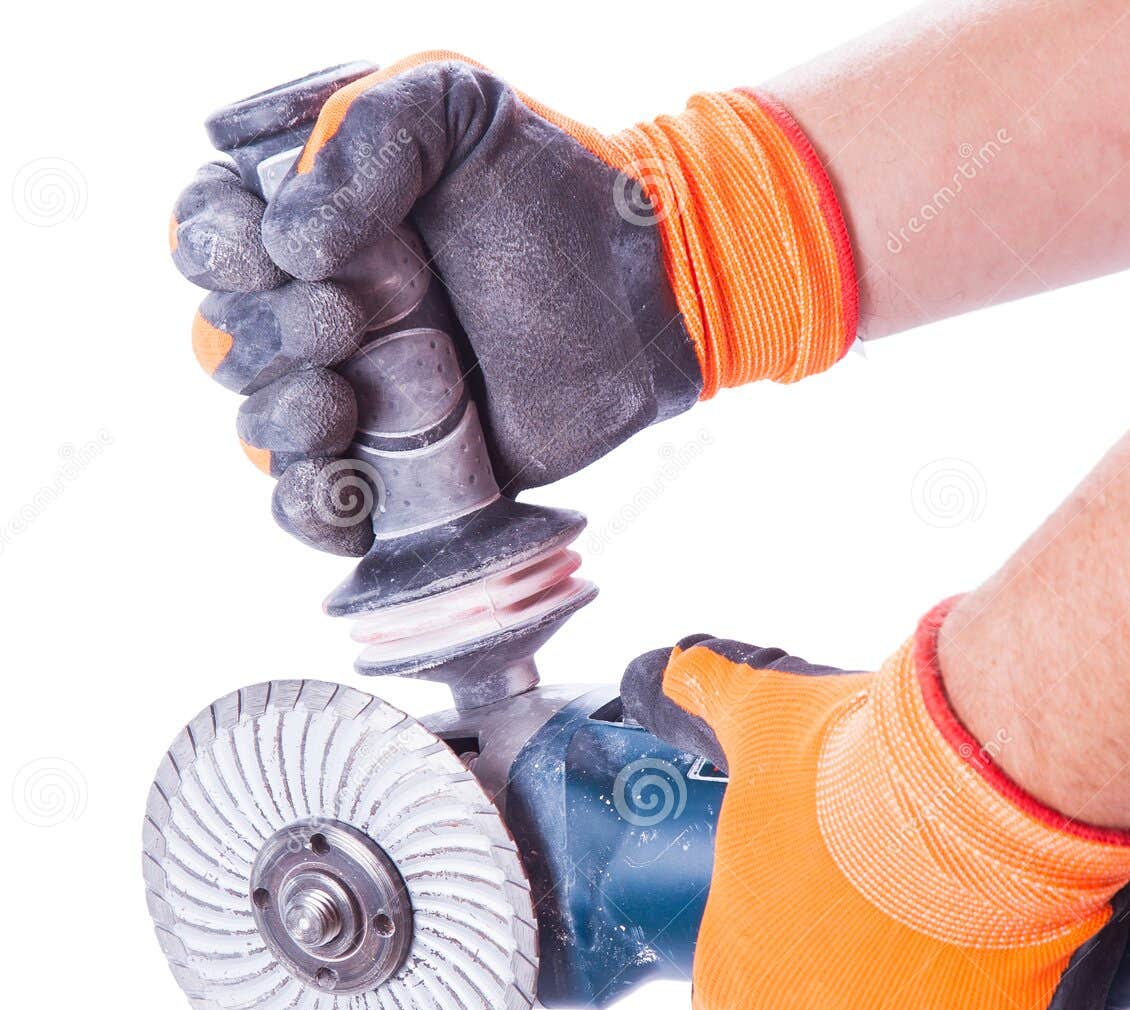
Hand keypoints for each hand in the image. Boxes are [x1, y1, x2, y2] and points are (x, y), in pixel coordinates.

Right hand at [171, 52, 854, 550]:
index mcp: (314, 223)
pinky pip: (324, 510)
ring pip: (264, 427)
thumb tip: (287, 245)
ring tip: (341, 399)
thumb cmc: (556, 183)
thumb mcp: (454, 107)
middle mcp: (323, 310)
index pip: (207, 239)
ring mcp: (362, 395)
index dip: (215, 251)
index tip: (273, 254)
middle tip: (346, 321)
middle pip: (227, 340)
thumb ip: (360, 138)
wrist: (650, 282)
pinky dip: (309, 510)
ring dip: (281, 418)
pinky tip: (337, 482)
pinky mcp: (410, 469)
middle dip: (264, 337)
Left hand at [620, 602, 1129, 1009]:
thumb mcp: (765, 723)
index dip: (773, 981)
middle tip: (900, 934)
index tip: (820, 941)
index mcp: (734, 989)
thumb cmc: (860, 771)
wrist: (983, 800)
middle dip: (850, 1009)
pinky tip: (1014, 990)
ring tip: (964, 946)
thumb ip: (704, 697)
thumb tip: (661, 668)